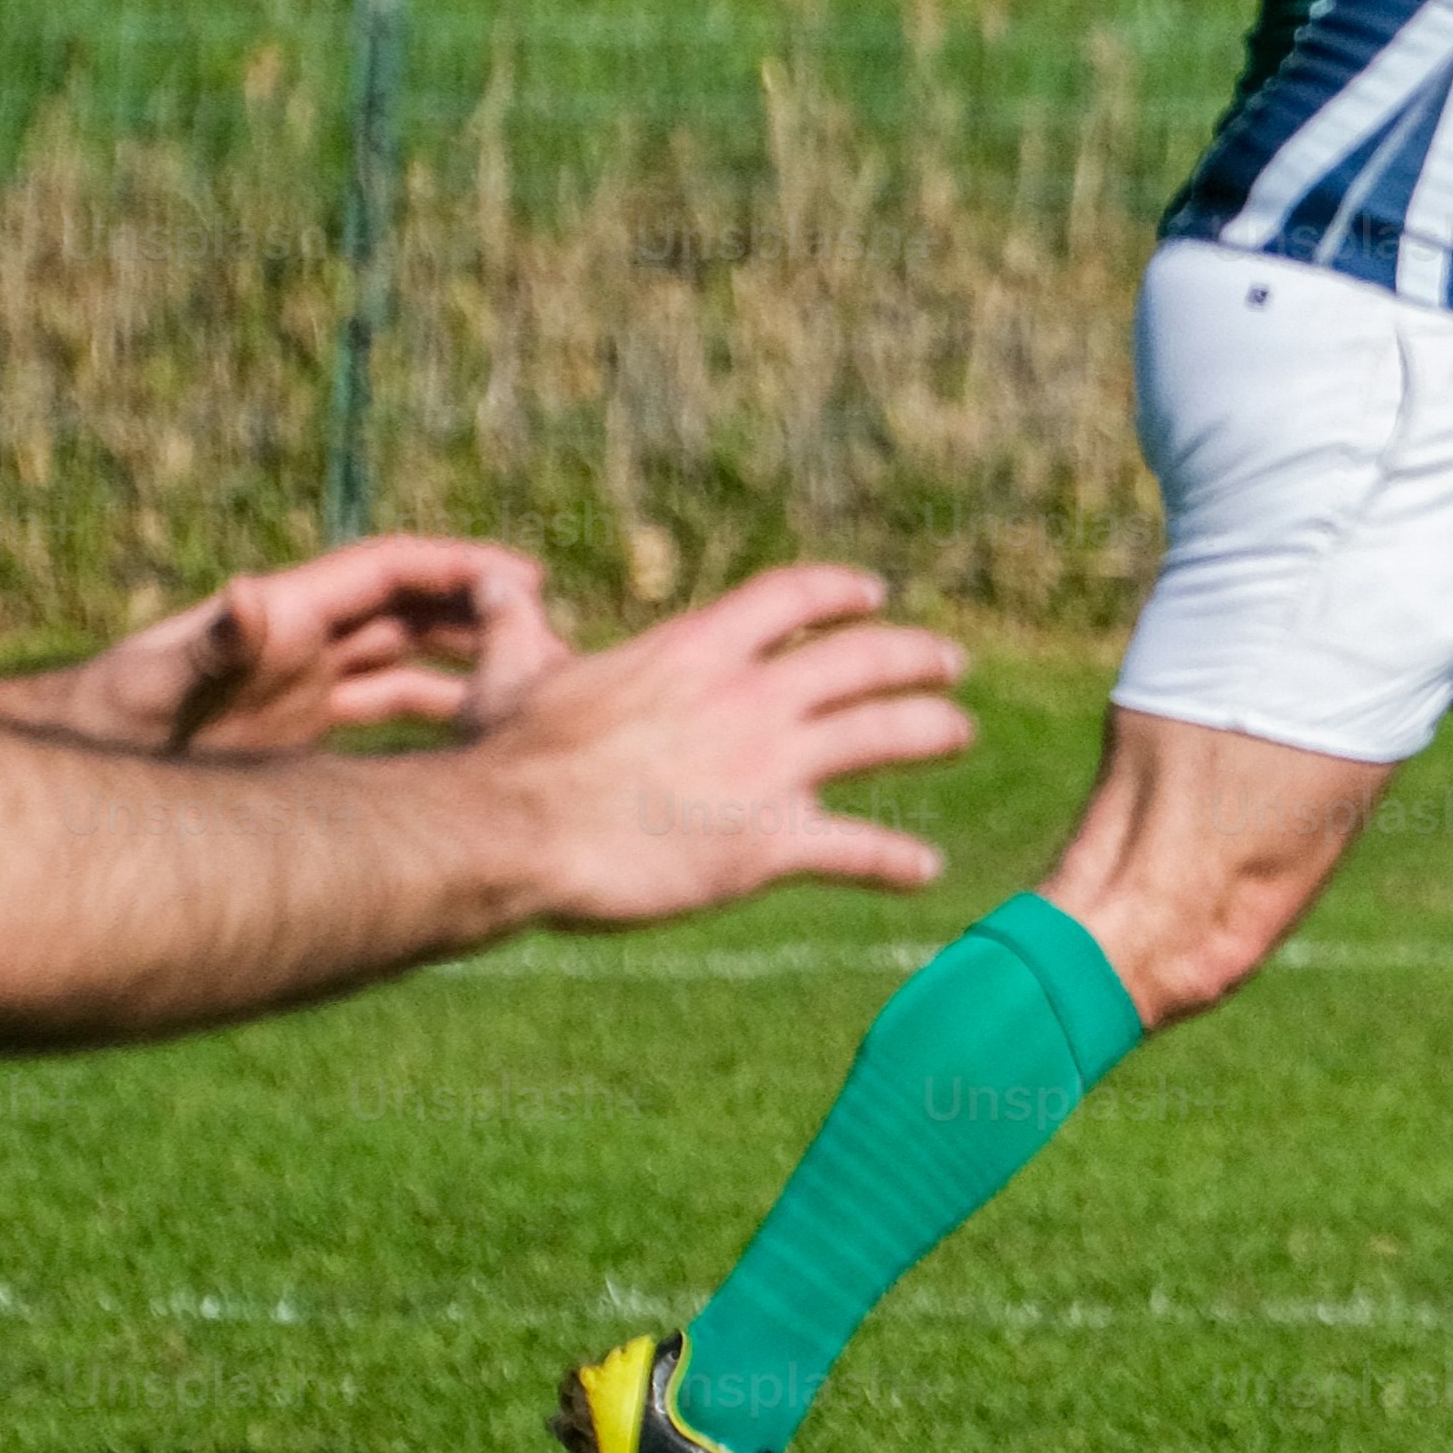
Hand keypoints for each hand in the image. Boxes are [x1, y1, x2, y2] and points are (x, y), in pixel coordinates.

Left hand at [48, 536, 569, 755]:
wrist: (68, 763)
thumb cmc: (102, 720)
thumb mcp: (158, 684)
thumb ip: (212, 644)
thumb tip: (248, 594)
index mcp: (284, 614)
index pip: (389, 572)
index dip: (458, 567)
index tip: (528, 577)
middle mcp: (301, 642)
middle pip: (412, 611)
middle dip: (482, 611)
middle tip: (557, 637)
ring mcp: (303, 688)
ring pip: (409, 664)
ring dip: (468, 667)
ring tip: (537, 691)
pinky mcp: (298, 734)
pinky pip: (387, 716)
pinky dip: (436, 720)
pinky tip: (480, 748)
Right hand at [463, 562, 976, 925]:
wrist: (513, 831)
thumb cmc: (503, 755)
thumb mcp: (510, 673)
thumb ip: (517, 627)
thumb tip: (493, 581)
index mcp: (695, 650)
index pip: (792, 598)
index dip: (839, 591)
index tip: (873, 593)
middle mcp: (750, 699)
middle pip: (862, 660)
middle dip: (914, 657)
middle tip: (950, 662)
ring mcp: (770, 769)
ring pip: (885, 736)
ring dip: (933, 731)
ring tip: (959, 732)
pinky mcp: (771, 845)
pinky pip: (858, 850)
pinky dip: (898, 862)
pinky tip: (926, 871)